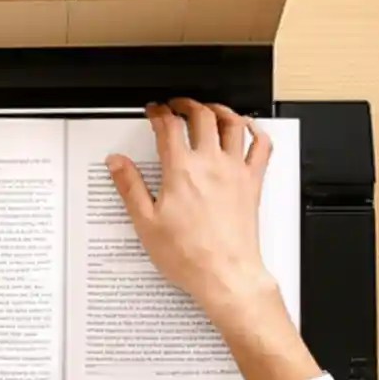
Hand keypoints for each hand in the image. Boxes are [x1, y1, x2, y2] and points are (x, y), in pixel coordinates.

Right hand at [105, 99, 276, 332]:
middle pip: (201, 116)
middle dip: (186, 104)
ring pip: (232, 124)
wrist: (225, 275)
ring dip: (219, 109)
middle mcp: (211, 164)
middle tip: (177, 105)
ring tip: (209, 108)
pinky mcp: (253, 184)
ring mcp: (235, 171)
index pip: (168, 126)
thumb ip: (130, 187)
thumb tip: (117, 163)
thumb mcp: (146, 222)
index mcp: (181, 171)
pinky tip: (249, 128)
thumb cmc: (189, 255)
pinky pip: (261, 147)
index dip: (158, 113)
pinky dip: (256, 131)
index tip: (153, 111)